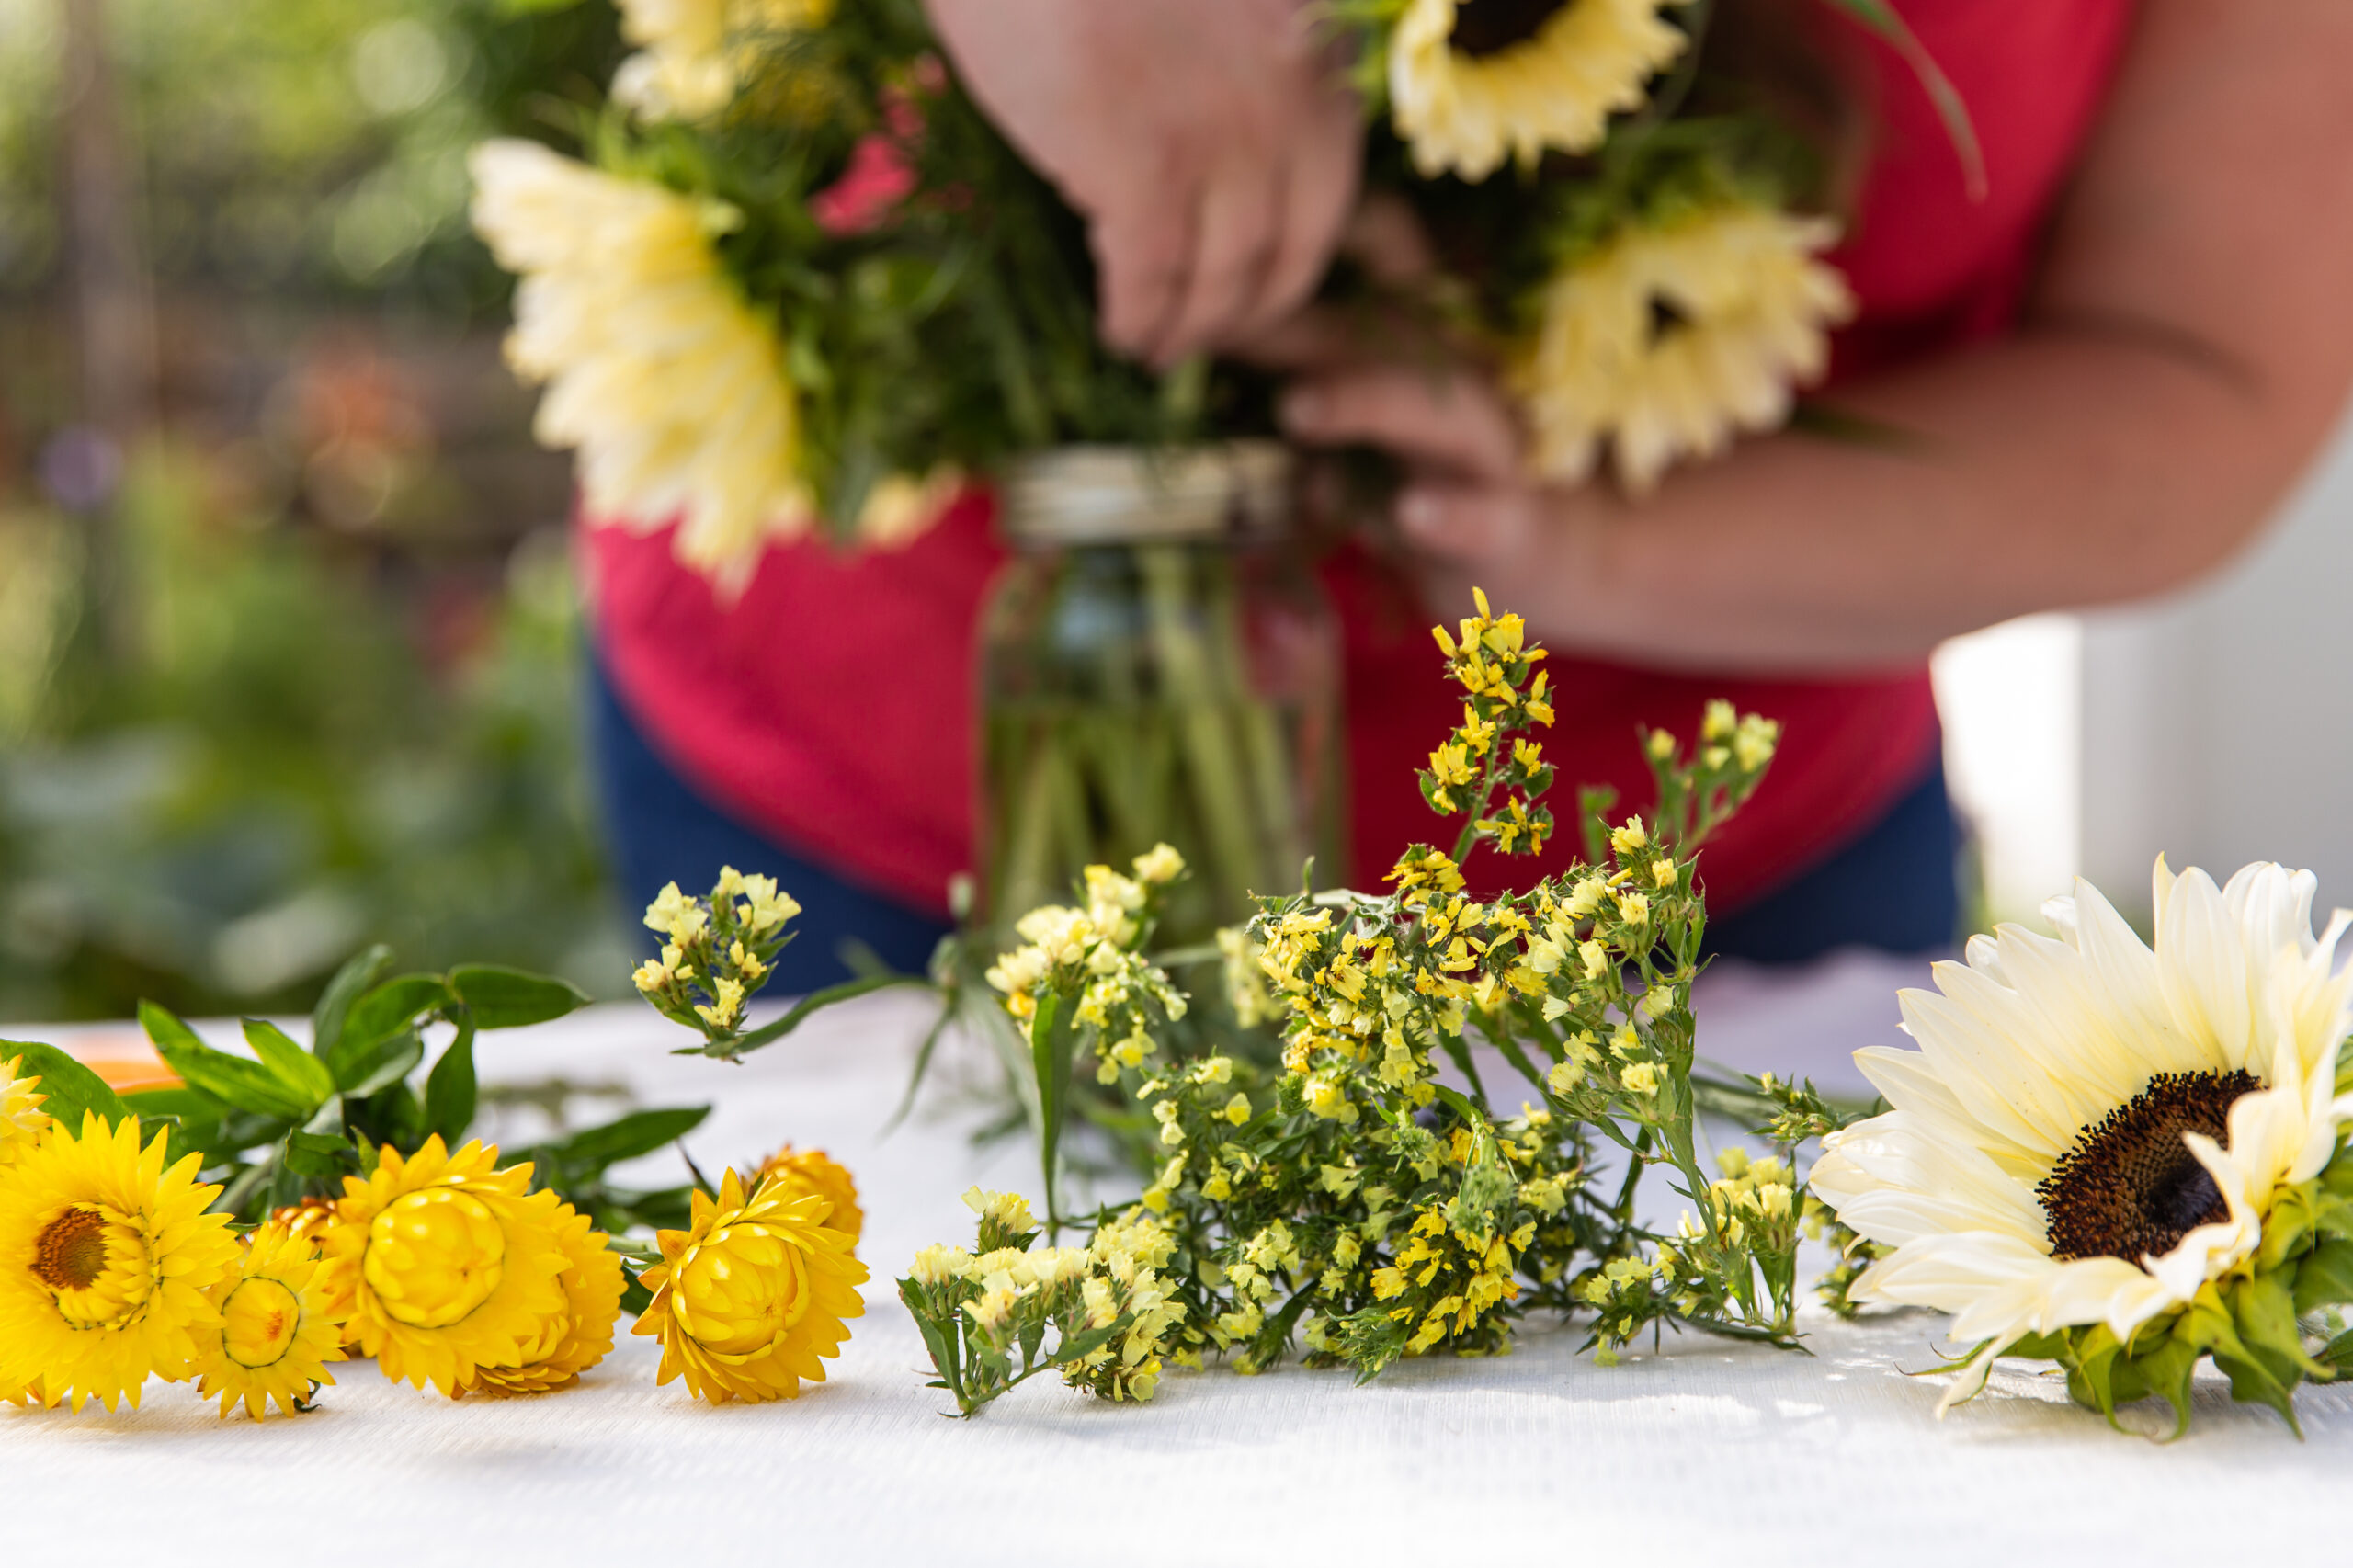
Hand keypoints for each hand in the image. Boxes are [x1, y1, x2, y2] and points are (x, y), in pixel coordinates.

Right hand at [924, 0, 1360, 366]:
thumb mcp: (1220, 5)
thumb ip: (1247, 76)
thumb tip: (1231, 177)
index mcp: (1316, 60)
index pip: (1330, 204)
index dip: (1291, 268)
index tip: (1264, 305)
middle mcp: (1287, 106)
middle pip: (1281, 254)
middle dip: (1240, 313)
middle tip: (1202, 340)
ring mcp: (1218, 137)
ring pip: (1220, 278)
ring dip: (1186, 330)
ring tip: (1154, 348)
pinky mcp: (1140, 163)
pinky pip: (1148, 276)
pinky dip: (1135, 316)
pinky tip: (1118, 330)